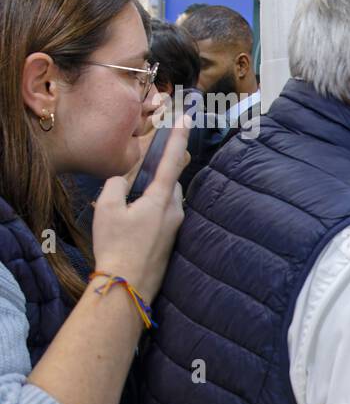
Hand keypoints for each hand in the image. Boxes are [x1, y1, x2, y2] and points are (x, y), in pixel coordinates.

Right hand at [91, 123, 188, 301]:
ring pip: (165, 201)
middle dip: (152, 179)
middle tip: (128, 189)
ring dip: (148, 200)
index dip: (179, 137)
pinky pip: (161, 218)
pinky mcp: (172, 241)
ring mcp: (176, 227)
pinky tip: (128, 230)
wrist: (127, 285)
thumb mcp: (106, 209)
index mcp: (161, 198)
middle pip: (168, 183)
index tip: (188, 118)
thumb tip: (121, 183)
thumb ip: (114, 186)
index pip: (173, 160)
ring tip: (121, 216)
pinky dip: (147, 216)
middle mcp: (175, 210)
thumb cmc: (116, 246)